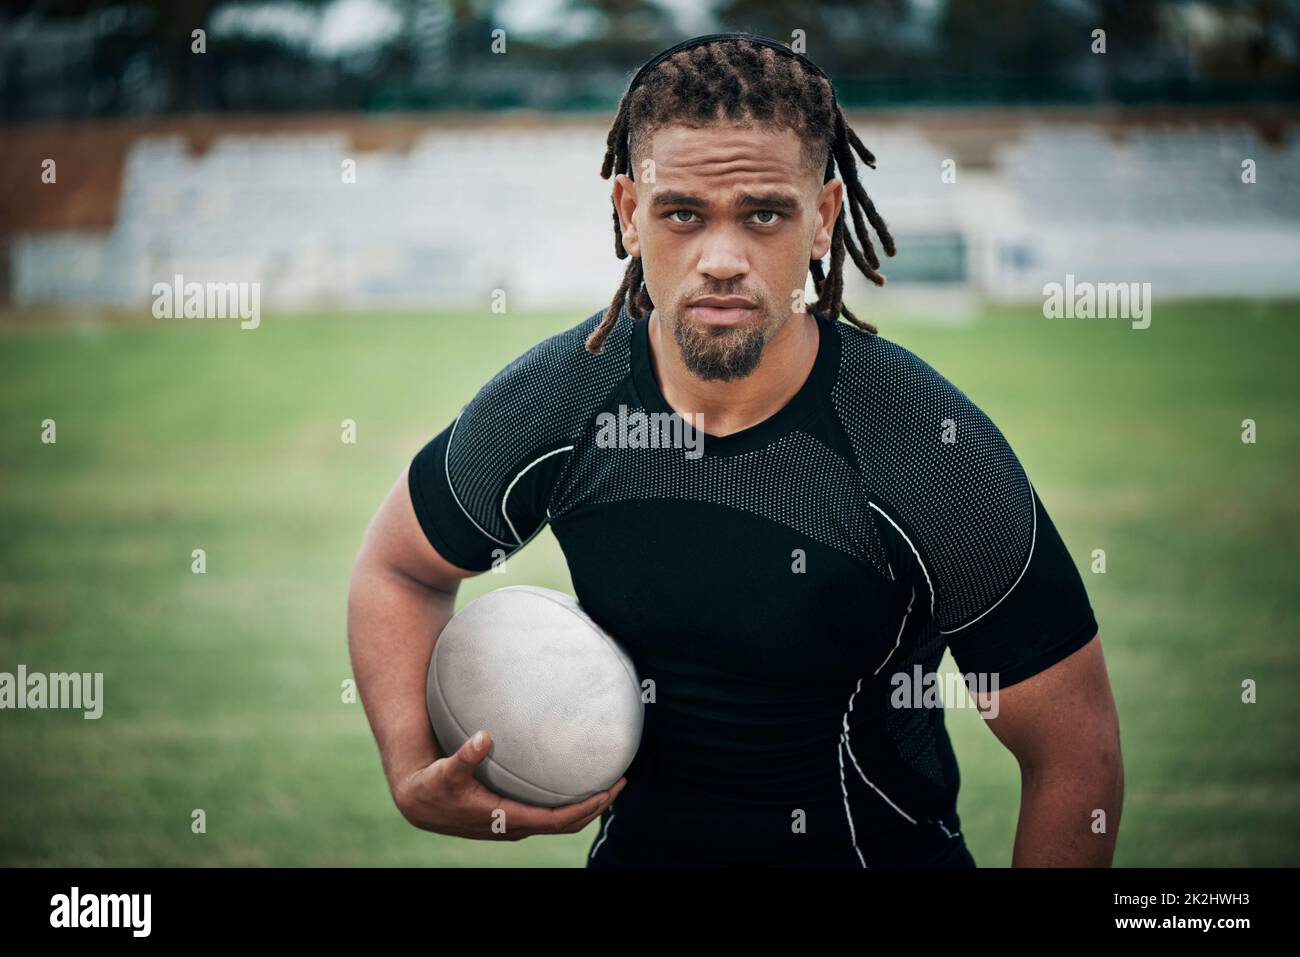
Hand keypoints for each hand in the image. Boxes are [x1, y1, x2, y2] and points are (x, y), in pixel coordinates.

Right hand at [393, 730, 626, 839]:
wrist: (419, 802)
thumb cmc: (434, 785)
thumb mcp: (446, 770)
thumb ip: (465, 756)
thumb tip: (484, 736)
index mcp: (505, 817)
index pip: (556, 819)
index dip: (584, 808)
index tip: (608, 791)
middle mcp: (514, 826)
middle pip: (566, 824)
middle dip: (595, 807)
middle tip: (622, 783)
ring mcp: (514, 824)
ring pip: (559, 822)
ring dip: (585, 807)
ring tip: (609, 784)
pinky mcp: (511, 817)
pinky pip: (548, 816)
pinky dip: (569, 805)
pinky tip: (577, 784)